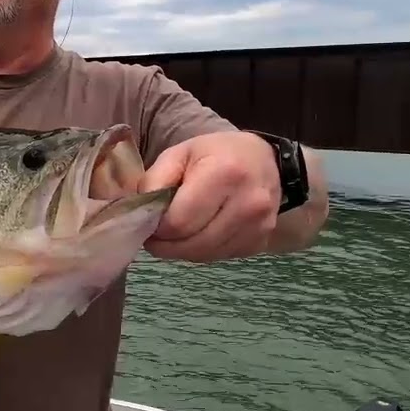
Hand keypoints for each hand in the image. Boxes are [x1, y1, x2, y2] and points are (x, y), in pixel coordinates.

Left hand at [138, 131, 281, 262]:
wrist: (266, 161)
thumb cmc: (217, 153)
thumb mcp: (180, 153)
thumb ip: (155, 180)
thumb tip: (143, 214)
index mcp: (225, 174)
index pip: (179, 222)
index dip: (157, 227)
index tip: (150, 222)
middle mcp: (248, 204)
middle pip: (192, 244)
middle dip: (167, 244)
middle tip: (157, 234)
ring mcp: (258, 226)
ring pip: (205, 256)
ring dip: (183, 250)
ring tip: (176, 234)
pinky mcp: (261, 242)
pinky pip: (220, 257)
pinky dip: (203, 251)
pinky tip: (199, 234)